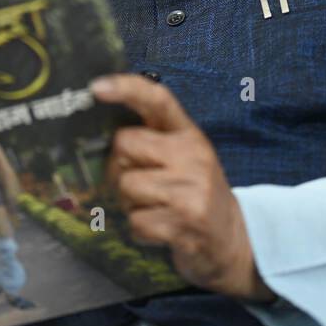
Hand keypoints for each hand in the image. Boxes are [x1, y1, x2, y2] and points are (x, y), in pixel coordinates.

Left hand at [91, 75, 275, 302]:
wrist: (229, 238)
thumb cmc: (194, 191)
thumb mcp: (183, 156)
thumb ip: (152, 139)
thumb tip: (98, 134)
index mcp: (189, 134)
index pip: (158, 100)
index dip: (126, 88)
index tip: (96, 87)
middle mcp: (192, 156)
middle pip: (124, 145)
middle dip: (120, 166)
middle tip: (139, 180)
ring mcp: (190, 190)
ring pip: (126, 186)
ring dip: (129, 202)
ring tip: (154, 206)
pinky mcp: (185, 223)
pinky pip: (135, 221)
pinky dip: (140, 229)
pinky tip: (160, 227)